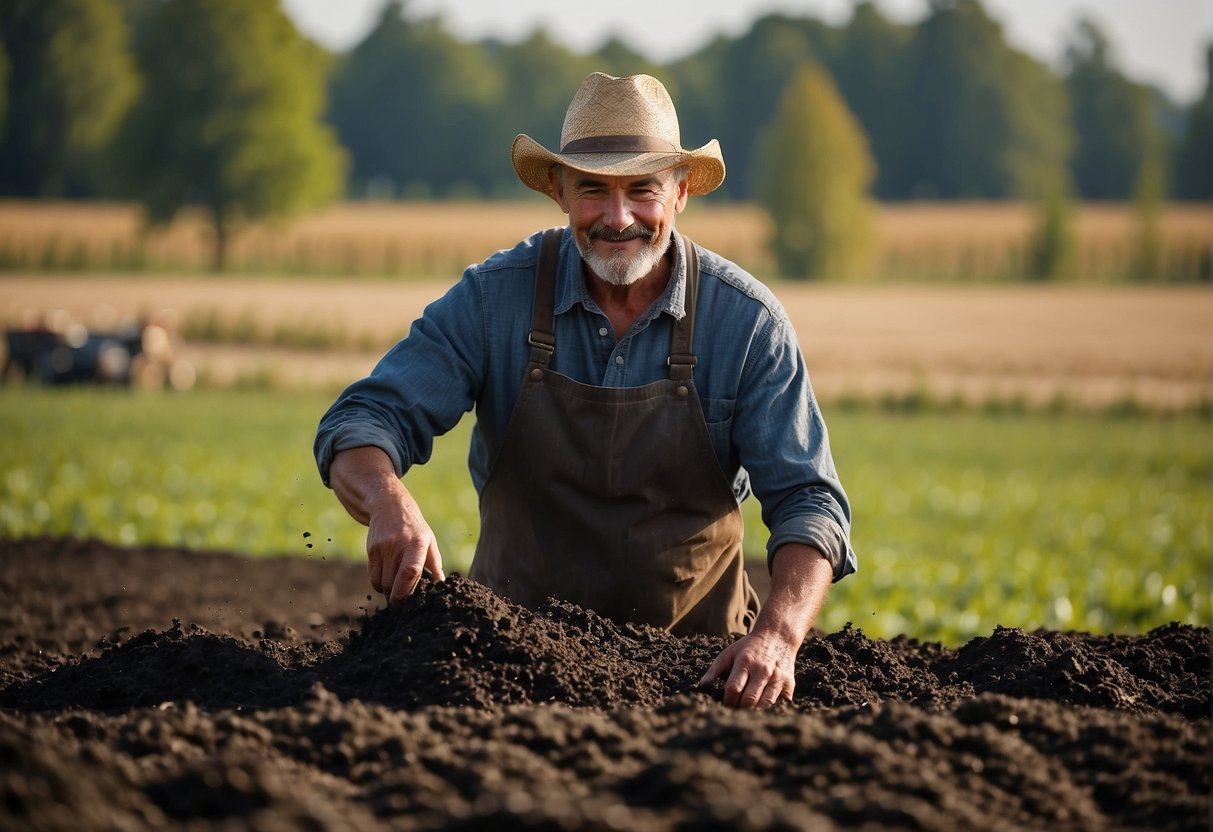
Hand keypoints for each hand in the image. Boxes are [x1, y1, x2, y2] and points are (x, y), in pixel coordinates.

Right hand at [365, 488, 445, 605]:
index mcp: (417, 544)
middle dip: (397, 597)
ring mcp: (382, 548)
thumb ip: (435, 565)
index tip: (407, 603)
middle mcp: (398, 545)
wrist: (388, 506)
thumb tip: (441, 587)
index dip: (407, 591)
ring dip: (388, 592)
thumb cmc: (414, 528)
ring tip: (396, 590)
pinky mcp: (371, 550)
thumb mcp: (429, 541)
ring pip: (381, 582)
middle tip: (403, 604)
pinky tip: (387, 580)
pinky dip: (379, 584)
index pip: (410, 572)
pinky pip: (373, 576)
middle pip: (392, 582)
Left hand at [698, 628, 797, 708]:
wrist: (777, 637)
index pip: (734, 688)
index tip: (723, 709)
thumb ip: (714, 670)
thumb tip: (701, 687)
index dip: (727, 702)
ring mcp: (777, 678)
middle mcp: (762, 671)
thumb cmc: (749, 648)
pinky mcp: (789, 684)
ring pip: (766, 704)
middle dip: (740, 711)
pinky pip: (782, 704)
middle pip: (750, 699)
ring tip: (748, 719)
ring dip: (756, 714)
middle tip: (734, 717)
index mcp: (745, 663)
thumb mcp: (729, 653)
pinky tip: (765, 715)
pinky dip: (774, 712)